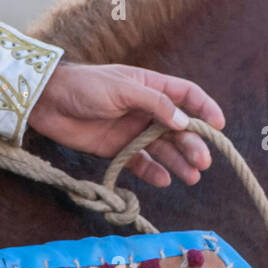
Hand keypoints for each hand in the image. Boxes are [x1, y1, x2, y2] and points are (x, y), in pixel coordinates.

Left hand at [28, 62, 225, 186]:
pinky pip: (140, 163)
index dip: (205, 109)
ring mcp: (131, 131)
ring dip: (178, 162)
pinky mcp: (116, 150)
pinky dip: (152, 172)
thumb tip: (182, 122)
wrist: (47, 103)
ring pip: (162, 148)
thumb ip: (154, 104)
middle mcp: (145, 109)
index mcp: (150, 86)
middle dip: (192, 144)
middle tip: (202, 163)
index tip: (219, 126)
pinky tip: (164, 181)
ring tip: (191, 177)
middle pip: (177, 128)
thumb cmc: (84, 87)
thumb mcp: (122, 88)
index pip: (186, 95)